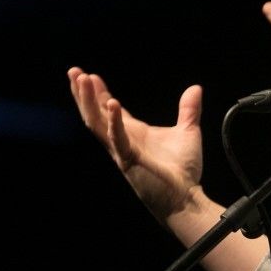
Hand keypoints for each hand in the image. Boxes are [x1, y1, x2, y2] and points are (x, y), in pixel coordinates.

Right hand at [68, 68, 203, 221]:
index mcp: (132, 134)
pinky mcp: (129, 161)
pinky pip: (117, 139)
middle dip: (83, 94)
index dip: (99, 93)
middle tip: (74, 72)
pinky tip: (112, 103)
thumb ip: (189, 110)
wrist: (186, 198)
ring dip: (89, 102)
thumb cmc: (182, 170)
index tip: (90, 75)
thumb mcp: (188, 132)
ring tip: (83, 81)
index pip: (110, 110)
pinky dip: (114, 122)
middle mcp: (122, 141)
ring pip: (97, 124)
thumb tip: (195, 88)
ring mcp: (122, 151)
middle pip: (95, 114)